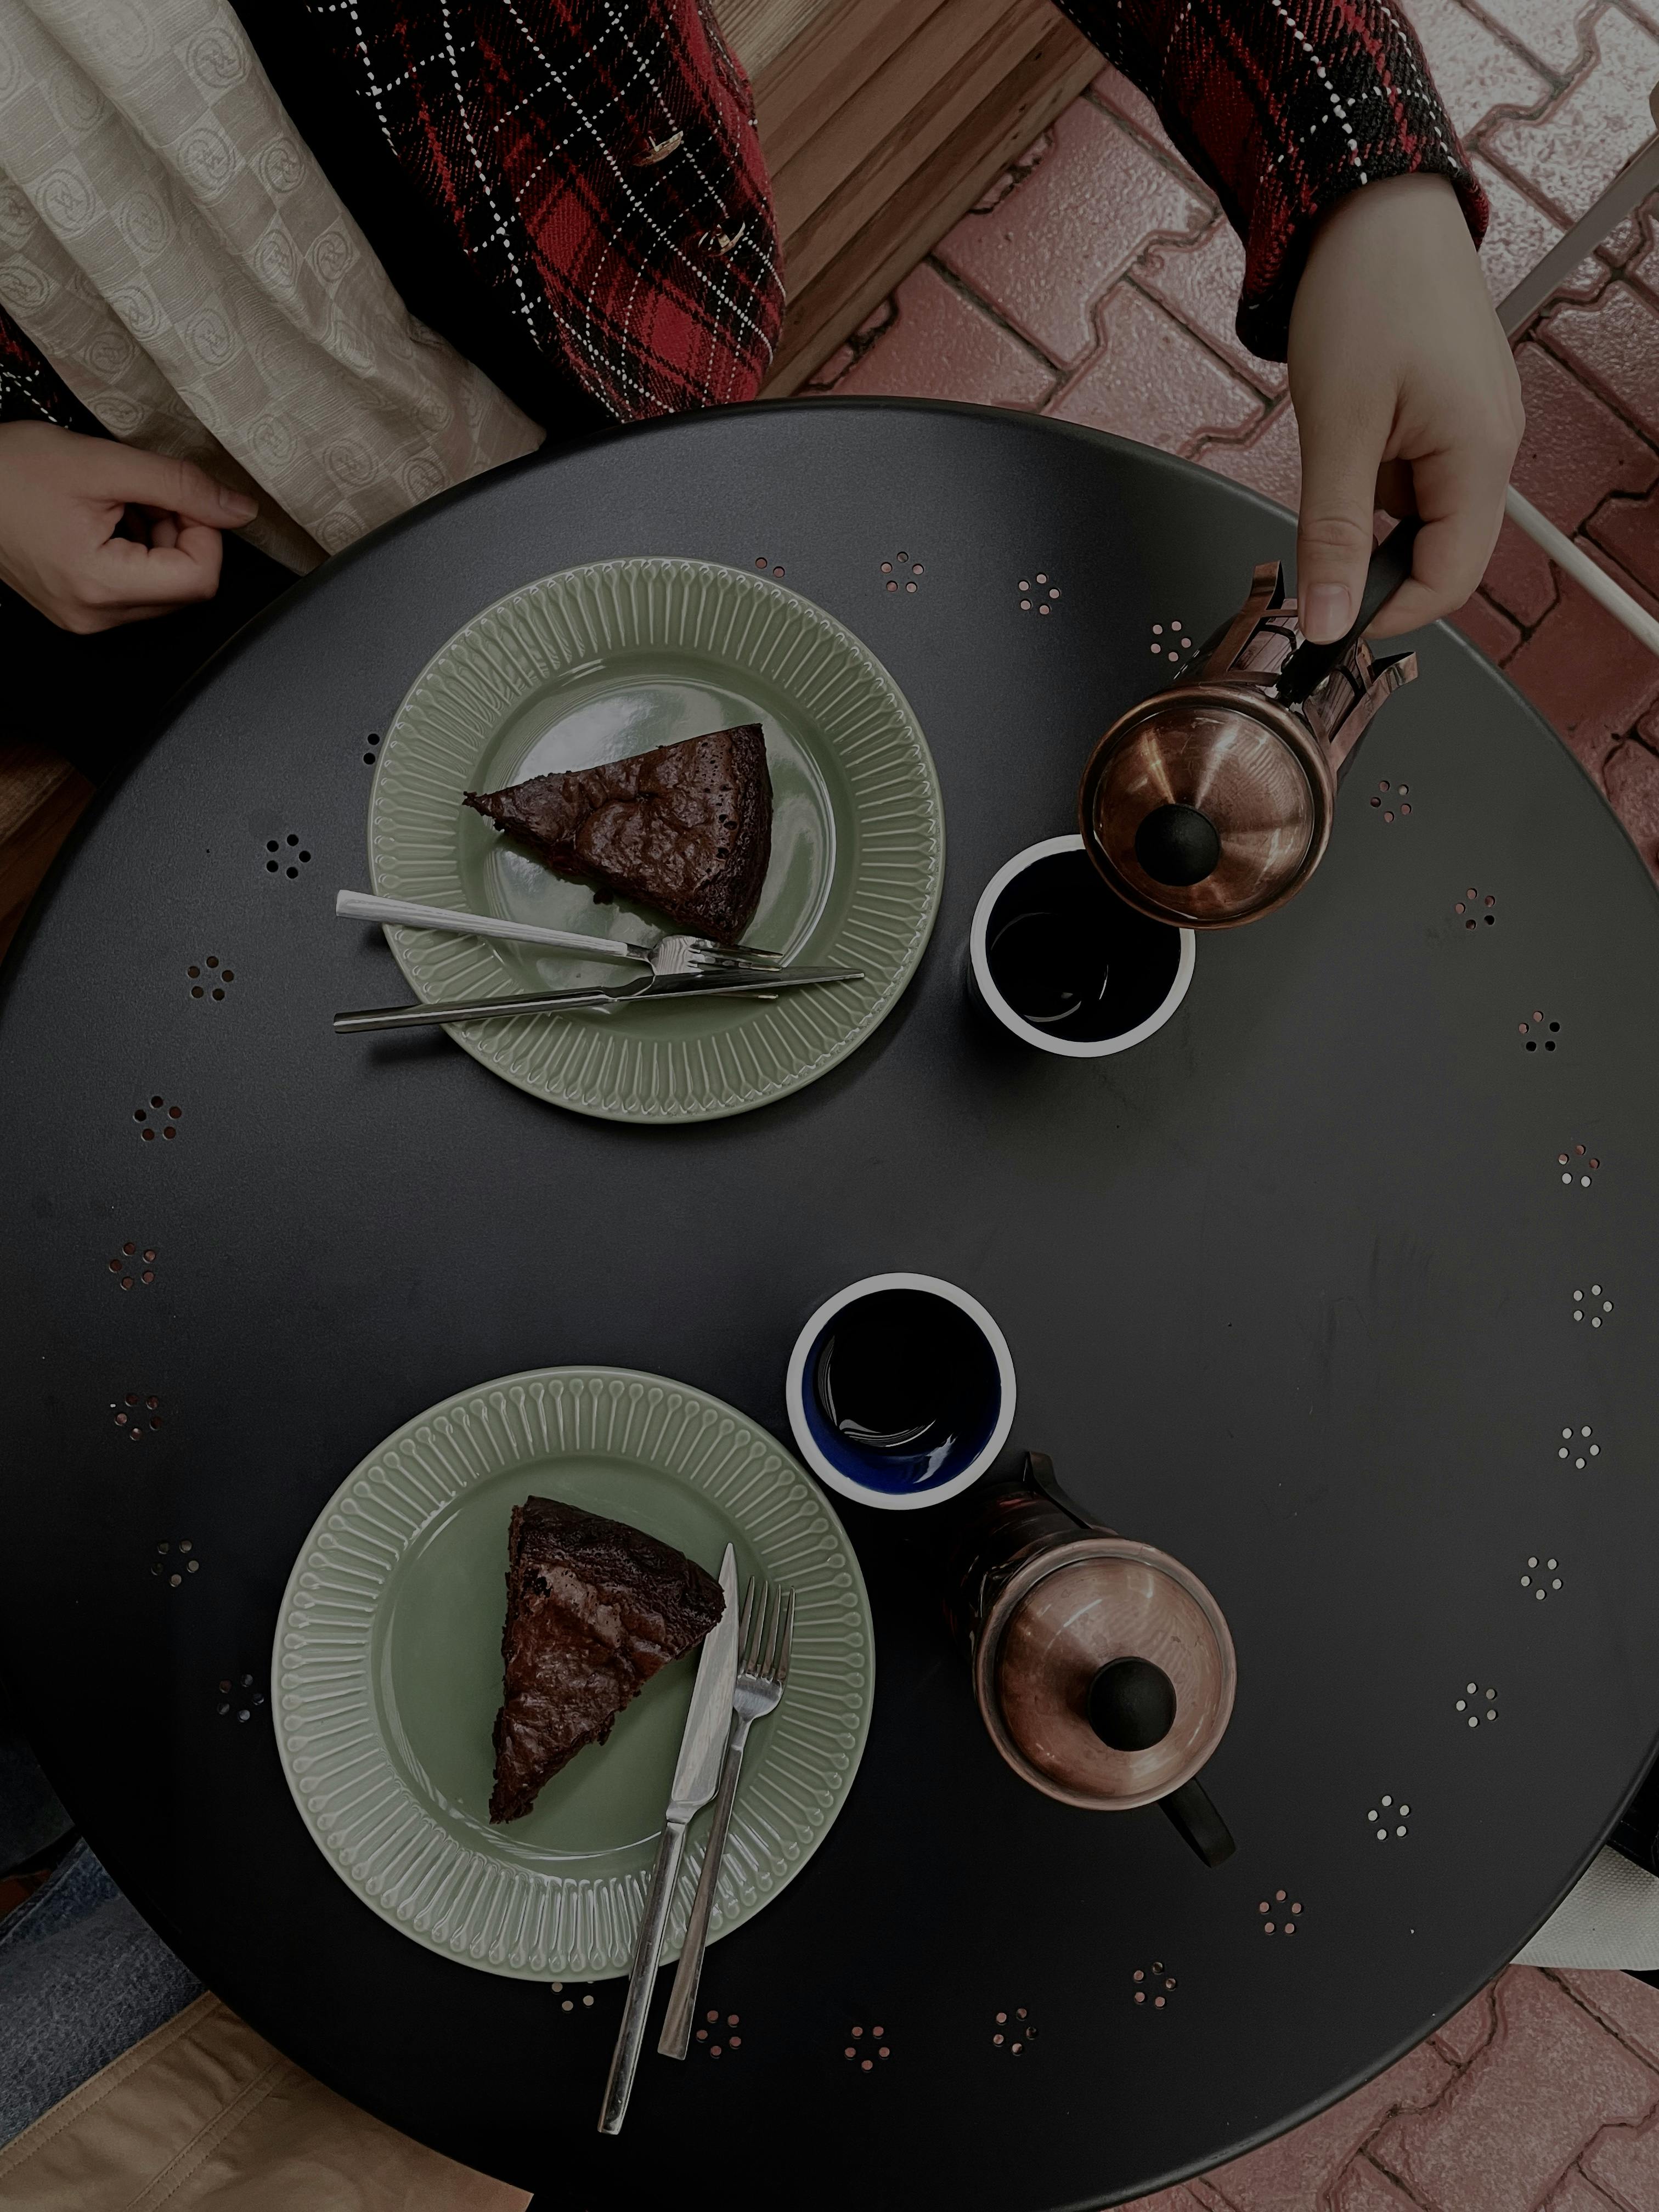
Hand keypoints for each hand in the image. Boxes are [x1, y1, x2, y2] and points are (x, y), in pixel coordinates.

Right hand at [0, 420, 257, 633]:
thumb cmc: (9, 469)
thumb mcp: (101, 463)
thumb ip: (179, 485)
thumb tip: (239, 509)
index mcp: (100, 585)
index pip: (199, 579)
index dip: (206, 532)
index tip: (185, 496)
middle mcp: (95, 615)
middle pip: (185, 586)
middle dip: (182, 532)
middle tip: (148, 491)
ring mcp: (86, 616)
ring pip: (163, 587)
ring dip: (160, 539)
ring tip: (121, 500)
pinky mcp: (79, 608)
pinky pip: (135, 587)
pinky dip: (138, 549)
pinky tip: (110, 516)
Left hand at [1288, 173, 1523, 642]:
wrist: (1371, 200)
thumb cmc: (1363, 289)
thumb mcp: (1336, 428)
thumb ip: (1333, 534)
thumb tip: (1327, 621)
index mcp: (1481, 453)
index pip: (1450, 581)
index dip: (1386, 614)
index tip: (1327, 619)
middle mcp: (1493, 444)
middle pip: (1440, 553)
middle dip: (1376, 562)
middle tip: (1316, 534)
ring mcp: (1474, 426)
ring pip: (1419, 515)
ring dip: (1369, 511)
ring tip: (1334, 448)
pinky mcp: (1450, 410)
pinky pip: (1413, 474)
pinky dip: (1373, 473)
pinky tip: (1349, 428)